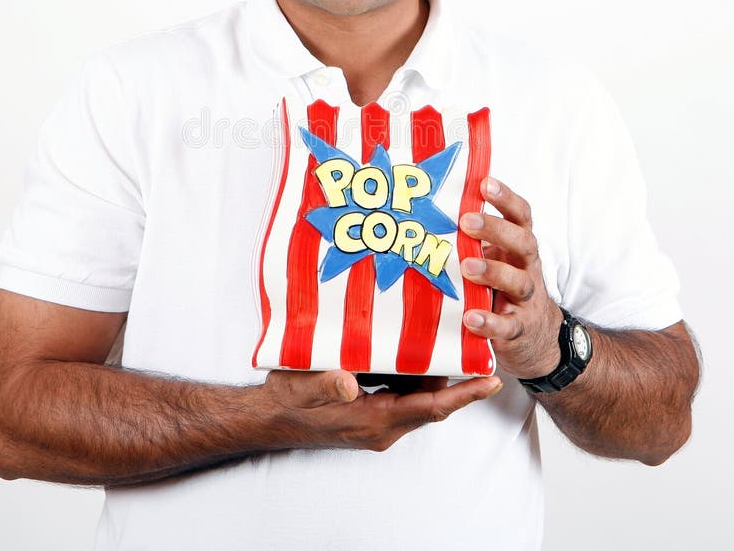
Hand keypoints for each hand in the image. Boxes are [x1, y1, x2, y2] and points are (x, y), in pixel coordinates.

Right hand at [261, 368, 502, 451]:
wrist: (270, 418)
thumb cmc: (287, 401)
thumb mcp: (302, 388)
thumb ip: (326, 385)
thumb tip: (349, 383)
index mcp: (375, 421)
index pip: (431, 408)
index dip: (464, 395)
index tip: (492, 380)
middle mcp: (383, 424)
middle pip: (432, 401)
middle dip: (458, 378)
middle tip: (478, 345)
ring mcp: (377, 419)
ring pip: (418, 395)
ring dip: (435, 372)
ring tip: (453, 338)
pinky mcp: (370, 410)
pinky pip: (403, 392)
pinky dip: (414, 373)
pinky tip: (413, 346)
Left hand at [459, 177, 563, 379]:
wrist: (537, 338)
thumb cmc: (503, 289)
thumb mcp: (494, 260)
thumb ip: (472, 241)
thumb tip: (430, 211)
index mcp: (518, 247)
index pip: (520, 216)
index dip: (506, 198)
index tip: (485, 183)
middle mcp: (526, 268)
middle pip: (522, 243)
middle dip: (496, 229)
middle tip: (467, 221)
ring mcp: (525, 300)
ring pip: (518, 282)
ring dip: (493, 272)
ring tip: (467, 267)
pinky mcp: (518, 331)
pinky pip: (507, 326)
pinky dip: (489, 322)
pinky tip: (470, 317)